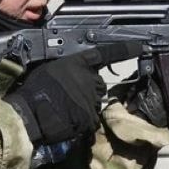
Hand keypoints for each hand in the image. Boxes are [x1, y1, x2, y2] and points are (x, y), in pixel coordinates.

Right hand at [6, 43, 139, 146]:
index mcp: (78, 64)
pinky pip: (90, 120)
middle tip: (67, 96)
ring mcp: (91, 99)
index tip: (139, 47)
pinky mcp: (90, 118)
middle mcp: (88, 79)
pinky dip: (81, 122)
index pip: (104, 54)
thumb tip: (72, 75)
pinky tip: (66, 120)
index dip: (123, 50)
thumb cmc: (34, 91)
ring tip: (63, 109)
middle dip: (87, 90)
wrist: (29, 114)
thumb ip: (67, 69)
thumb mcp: (49, 69)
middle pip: (98, 85)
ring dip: (83, 106)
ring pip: (94, 103)